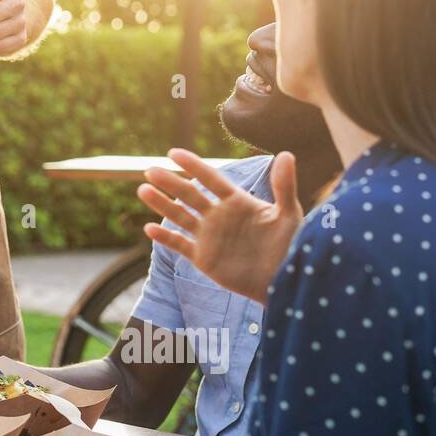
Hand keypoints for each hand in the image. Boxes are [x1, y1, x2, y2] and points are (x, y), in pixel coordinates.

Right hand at [137, 148, 303, 302]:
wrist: (285, 282)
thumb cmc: (292, 246)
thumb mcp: (289, 214)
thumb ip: (284, 185)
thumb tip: (286, 154)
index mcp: (236, 201)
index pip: (211, 179)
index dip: (193, 165)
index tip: (174, 153)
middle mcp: (219, 216)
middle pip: (189, 195)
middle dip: (170, 182)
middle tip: (150, 170)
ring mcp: (209, 236)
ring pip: (179, 216)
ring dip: (161, 204)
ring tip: (143, 190)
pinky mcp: (203, 257)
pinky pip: (179, 244)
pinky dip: (165, 237)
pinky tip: (149, 228)